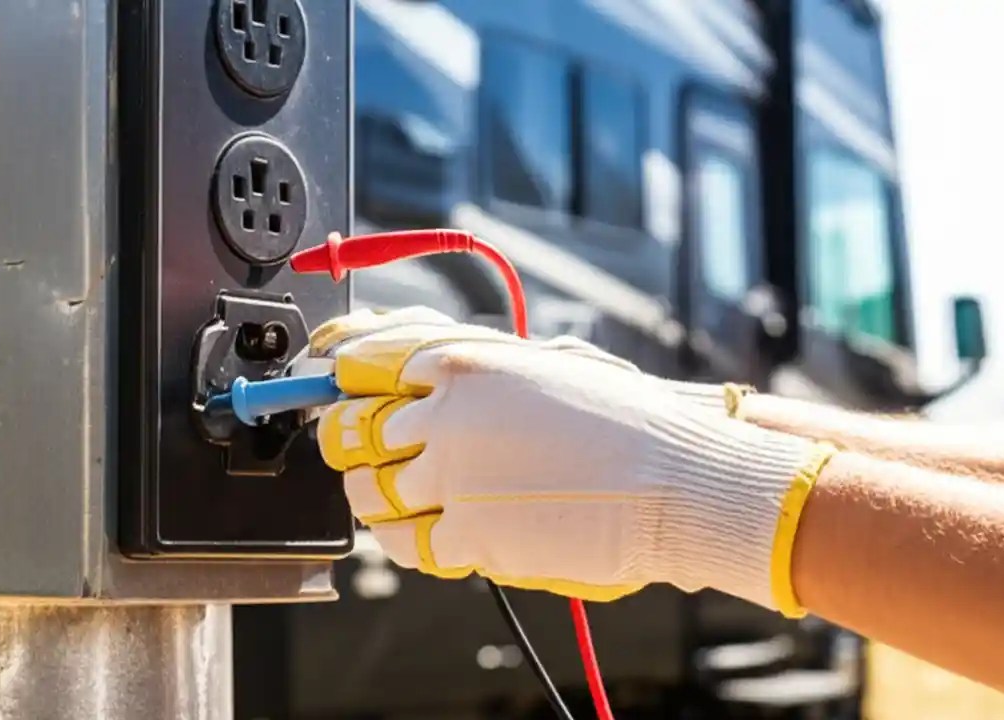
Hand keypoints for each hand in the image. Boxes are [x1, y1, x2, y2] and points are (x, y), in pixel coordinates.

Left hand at [309, 307, 833, 613]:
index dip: (334, 373)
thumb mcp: (542, 364)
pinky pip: (402, 541)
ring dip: (369, 491)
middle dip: (345, 436)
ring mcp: (451, 477)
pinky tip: (426, 526)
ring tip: (394, 489)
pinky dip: (404, 536)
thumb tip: (412, 367)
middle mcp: (445, 414)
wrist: (678, 480)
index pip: (362, 360)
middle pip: (349, 427)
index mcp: (464, 360)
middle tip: (357, 443)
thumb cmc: (626, 419)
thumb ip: (472, 366)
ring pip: (364, 489)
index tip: (325, 381)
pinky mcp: (467, 535)